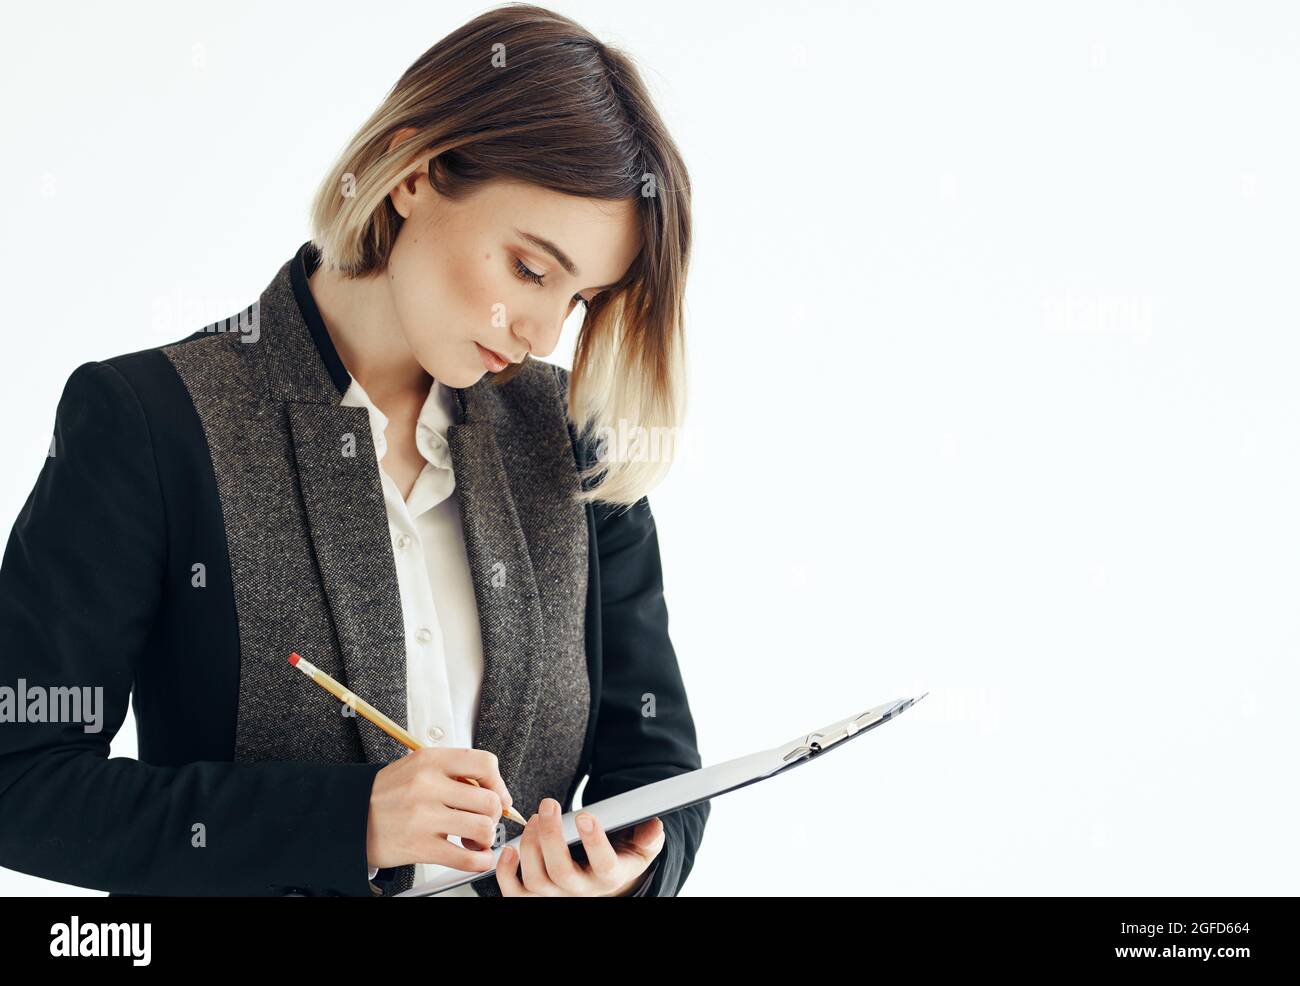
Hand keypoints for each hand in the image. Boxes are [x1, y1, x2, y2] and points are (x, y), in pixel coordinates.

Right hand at [365, 746, 513, 871]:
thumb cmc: (388, 794)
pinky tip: (476, 856)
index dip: (499, 783)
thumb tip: (495, 792)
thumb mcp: (418, 767)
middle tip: (484, 820)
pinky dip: (480, 860)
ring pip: (482, 828)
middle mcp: (427, 786)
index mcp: (430, 761)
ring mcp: (424, 817)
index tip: (498, 796)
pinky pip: (466, 858)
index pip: (484, 764)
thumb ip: (454, 773)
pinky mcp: (420, 847)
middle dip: (493, 815)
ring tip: (475, 838)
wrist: (350, 818)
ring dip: (487, 837)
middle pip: (488, 800)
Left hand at [477, 798, 664, 895]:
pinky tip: (510, 849)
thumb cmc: (620, 856)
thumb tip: (654, 826)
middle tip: (549, 805)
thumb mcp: (641, 847)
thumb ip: (648, 837)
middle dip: (551, 837)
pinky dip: (506, 873)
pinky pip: (514, 893)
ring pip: (537, 881)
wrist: (603, 878)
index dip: (594, 842)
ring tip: (535, 817)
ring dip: (530, 847)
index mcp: (609, 876)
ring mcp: (556, 895)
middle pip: (561, 873)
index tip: (586, 816)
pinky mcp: (535, 896)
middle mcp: (581, 890)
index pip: (603, 865)